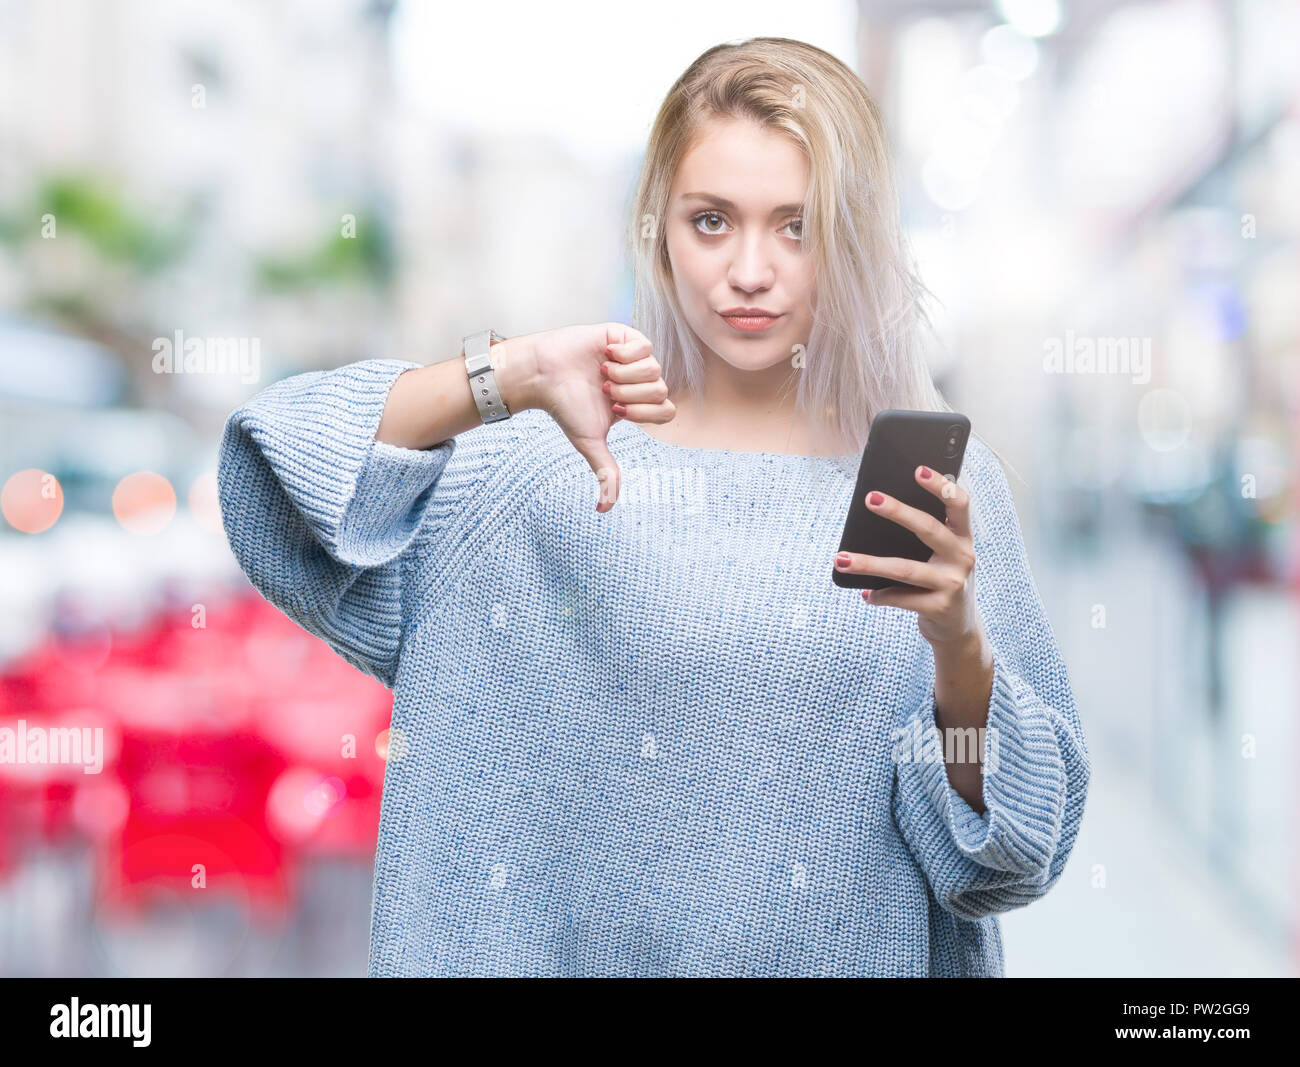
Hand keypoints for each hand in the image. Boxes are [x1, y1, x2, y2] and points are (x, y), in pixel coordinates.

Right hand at [496, 324, 674, 512]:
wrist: (543, 375)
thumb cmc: (564, 406)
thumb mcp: (590, 443)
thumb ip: (605, 473)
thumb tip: (605, 510)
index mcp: (636, 404)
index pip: (666, 411)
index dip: (645, 413)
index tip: (617, 411)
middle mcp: (638, 382)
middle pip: (661, 390)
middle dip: (630, 394)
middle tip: (605, 391)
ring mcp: (633, 358)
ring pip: (654, 369)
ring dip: (624, 375)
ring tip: (602, 373)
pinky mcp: (624, 336)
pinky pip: (644, 345)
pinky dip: (624, 353)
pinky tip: (604, 354)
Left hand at [832, 465, 980, 647]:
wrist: (958, 628)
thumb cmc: (941, 580)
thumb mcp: (942, 556)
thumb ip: (924, 535)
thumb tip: (878, 507)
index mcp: (962, 537)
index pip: (958, 504)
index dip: (940, 485)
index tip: (917, 469)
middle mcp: (963, 557)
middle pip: (928, 528)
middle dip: (898, 512)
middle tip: (870, 498)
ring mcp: (953, 583)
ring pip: (905, 569)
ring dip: (869, 563)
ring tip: (841, 558)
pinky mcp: (939, 607)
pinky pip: (900, 598)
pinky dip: (879, 595)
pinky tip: (866, 594)